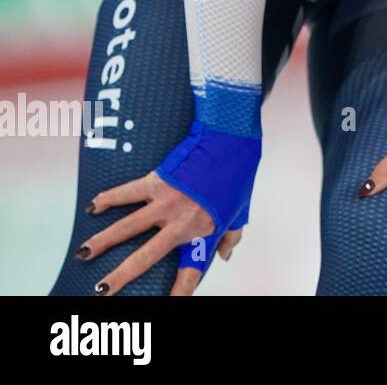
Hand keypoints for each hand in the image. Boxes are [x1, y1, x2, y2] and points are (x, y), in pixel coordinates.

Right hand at [77, 173, 245, 294]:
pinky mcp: (158, 181)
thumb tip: (225, 255)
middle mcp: (181, 224)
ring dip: (102, 241)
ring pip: (126, 228)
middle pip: (145, 258)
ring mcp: (167, 203)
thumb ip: (231, 237)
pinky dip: (109, 199)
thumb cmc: (238, 178)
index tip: (166, 306)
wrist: (233, 144)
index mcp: (202, 235)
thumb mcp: (240, 212)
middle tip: (100, 291)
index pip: (189, 274)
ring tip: (84, 254)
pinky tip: (93, 207)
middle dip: (120, 276)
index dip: (179, 294)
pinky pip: (127, 193)